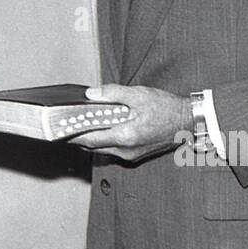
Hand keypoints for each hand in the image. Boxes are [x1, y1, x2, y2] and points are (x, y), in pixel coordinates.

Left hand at [69, 84, 191, 163]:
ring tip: (77, 126)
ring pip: (101, 150)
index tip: (58, 129)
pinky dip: (102, 141)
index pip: (89, 139)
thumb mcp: (139, 94)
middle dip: (77, 138)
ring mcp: (131, 155)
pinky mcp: (135, 155)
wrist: (189, 122)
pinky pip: (112, 150)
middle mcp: (126, 150)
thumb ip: (113, 93)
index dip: (72, 135)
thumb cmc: (167, 108)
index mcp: (126, 136)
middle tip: (63, 126)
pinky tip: (99, 129)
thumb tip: (91, 94)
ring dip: (89, 140)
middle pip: (92, 147)